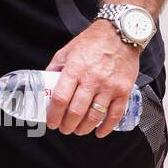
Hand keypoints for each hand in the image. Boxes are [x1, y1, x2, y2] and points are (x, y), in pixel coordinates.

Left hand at [44, 20, 140, 136]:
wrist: (120, 34)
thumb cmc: (91, 42)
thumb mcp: (66, 51)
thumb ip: (55, 69)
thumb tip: (44, 85)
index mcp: (75, 69)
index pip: (60, 98)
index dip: (54, 114)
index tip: (51, 122)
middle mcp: (92, 79)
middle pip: (76, 111)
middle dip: (67, 125)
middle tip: (64, 129)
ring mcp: (109, 86)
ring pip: (95, 116)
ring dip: (84, 128)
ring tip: (78, 130)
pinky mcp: (124, 90)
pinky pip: (115, 114)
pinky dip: (106, 127)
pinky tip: (99, 132)